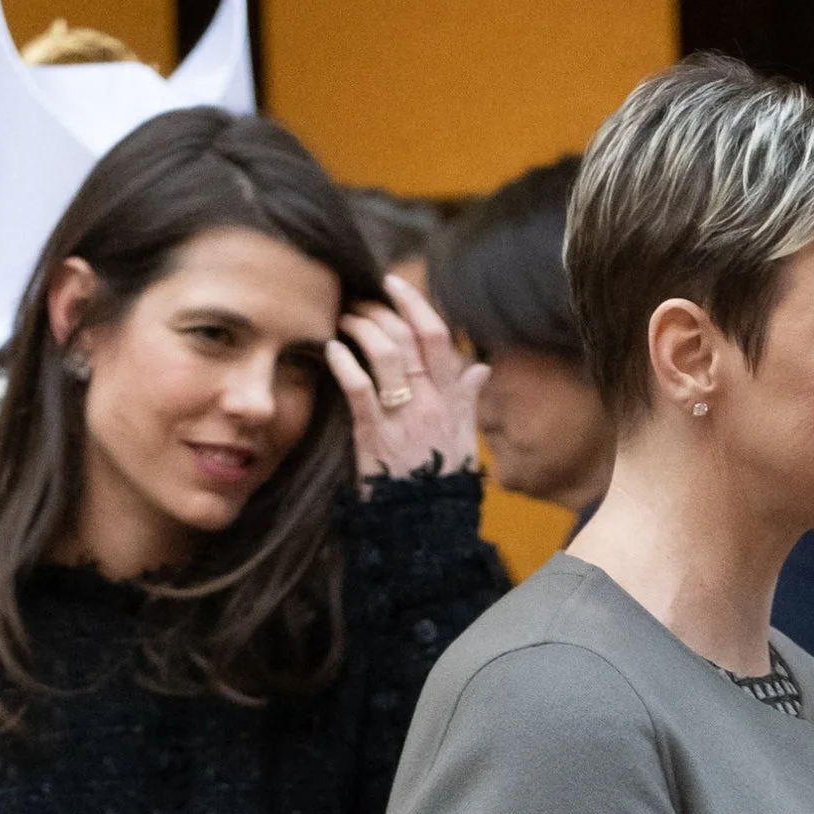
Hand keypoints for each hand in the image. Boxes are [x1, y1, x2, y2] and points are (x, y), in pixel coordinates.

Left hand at [327, 272, 486, 487]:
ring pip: (385, 356)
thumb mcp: (465, 441)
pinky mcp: (373, 437)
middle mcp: (429, 403)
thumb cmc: (442, 485)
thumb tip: (481, 366)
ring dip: (361, 329)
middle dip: (380, 312)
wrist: (424, 529)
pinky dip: (344, 364)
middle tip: (359, 303)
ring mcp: (401, 419)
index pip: (437, 337)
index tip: (394, 284)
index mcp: (451, 400)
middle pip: (406, 339)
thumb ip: (468, 401)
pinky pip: (359, 390)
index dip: (415, 304)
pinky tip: (332, 349)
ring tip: (345, 320)